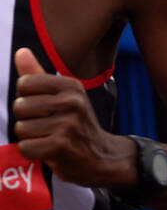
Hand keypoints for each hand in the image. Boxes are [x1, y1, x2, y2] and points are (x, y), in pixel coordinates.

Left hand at [12, 48, 134, 186]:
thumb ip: (38, 76)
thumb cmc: (76, 125)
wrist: (102, 157)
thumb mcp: (63, 97)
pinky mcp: (61, 146)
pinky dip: (33, 153)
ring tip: (50, 139)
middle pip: (20, 106)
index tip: (45, 108)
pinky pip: (25, 147)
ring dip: (31, 138)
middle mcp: (71, 102)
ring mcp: (67, 124)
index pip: (24, 83)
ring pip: (21, 129)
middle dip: (27, 120)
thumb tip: (20, 52)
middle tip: (47, 127)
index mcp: (71, 85)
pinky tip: (49, 151)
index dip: (27, 98)